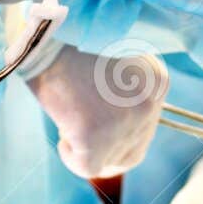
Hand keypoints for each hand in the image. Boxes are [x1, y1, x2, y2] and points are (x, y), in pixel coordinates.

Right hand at [29, 45, 167, 178]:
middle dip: (108, 144)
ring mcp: (125, 122)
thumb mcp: (118, 62)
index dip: (120, 125)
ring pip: (115, 162)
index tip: (96, 111)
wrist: (44, 36)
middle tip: (81, 124)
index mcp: (158, 80)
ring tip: (71, 126)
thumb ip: (129, 92)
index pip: (148, 123)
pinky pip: (88, 167)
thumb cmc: (73, 46)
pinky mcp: (97, 138)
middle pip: (135, 147)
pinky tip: (63, 136)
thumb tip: (120, 130)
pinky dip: (72, 157)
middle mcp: (149, 103)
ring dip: (93, 152)